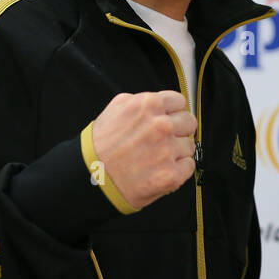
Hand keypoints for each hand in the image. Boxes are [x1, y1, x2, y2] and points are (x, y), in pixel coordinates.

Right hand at [91, 91, 197, 209]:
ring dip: (177, 151)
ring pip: (190, 145)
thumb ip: (142, 101)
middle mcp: (161, 126)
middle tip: (163, 141)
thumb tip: (162, 103)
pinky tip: (161, 169)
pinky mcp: (171, 174)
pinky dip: (179, 169)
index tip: (167, 121)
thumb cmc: (101, 144)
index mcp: (149, 105)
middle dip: (178, 131)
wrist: (89, 177)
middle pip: (189, 122)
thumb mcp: (117, 108)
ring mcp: (167, 151)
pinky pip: (189, 165)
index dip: (172, 113)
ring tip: (157, 158)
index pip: (180, 102)